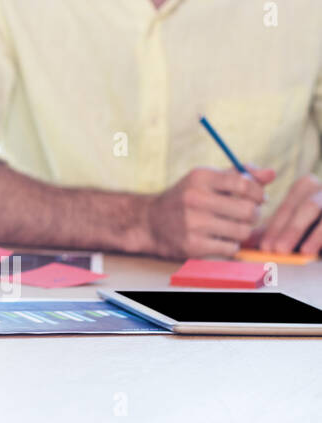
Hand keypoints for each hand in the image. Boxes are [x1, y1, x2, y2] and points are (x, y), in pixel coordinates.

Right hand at [140, 166, 272, 259]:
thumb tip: (271, 174)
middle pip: (248, 210)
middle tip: (245, 215)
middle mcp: (195, 198)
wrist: (150, 222)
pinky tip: (218, 239)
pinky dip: (230, 245)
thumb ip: (239, 175)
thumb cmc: (187, 198)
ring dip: (242, 231)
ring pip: (243, 231)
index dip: (259, 192)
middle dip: (253, 214)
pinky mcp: (192, 245)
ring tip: (231, 227)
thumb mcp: (206, 180)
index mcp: (200, 177)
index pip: (244, 183)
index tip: (258, 198)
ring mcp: (193, 223)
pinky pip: (231, 248)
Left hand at [255, 172, 321, 254]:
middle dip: (291, 230)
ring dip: (314, 235)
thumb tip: (245, 244)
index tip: (265, 246)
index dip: (275, 227)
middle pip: (306, 208)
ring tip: (303, 252)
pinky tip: (318, 251)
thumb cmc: (310, 226)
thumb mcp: (290, 225)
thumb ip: (270, 232)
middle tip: (278, 250)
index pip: (286, 207)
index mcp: (304, 187)